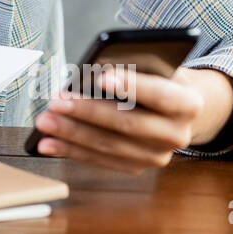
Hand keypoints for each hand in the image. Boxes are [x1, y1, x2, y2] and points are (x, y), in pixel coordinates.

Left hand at [32, 66, 223, 173]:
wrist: (177, 109)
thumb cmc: (158, 78)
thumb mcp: (156, 66)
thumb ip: (134, 67)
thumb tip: (93, 69)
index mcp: (188, 103)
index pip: (160, 95)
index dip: (131, 86)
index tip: (100, 76)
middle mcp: (177, 134)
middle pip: (128, 124)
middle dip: (87, 112)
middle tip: (55, 101)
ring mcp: (158, 155)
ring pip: (110, 145)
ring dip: (72, 135)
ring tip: (44, 122)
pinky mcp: (138, 166)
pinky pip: (101, 160)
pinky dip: (72, 151)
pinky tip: (48, 143)